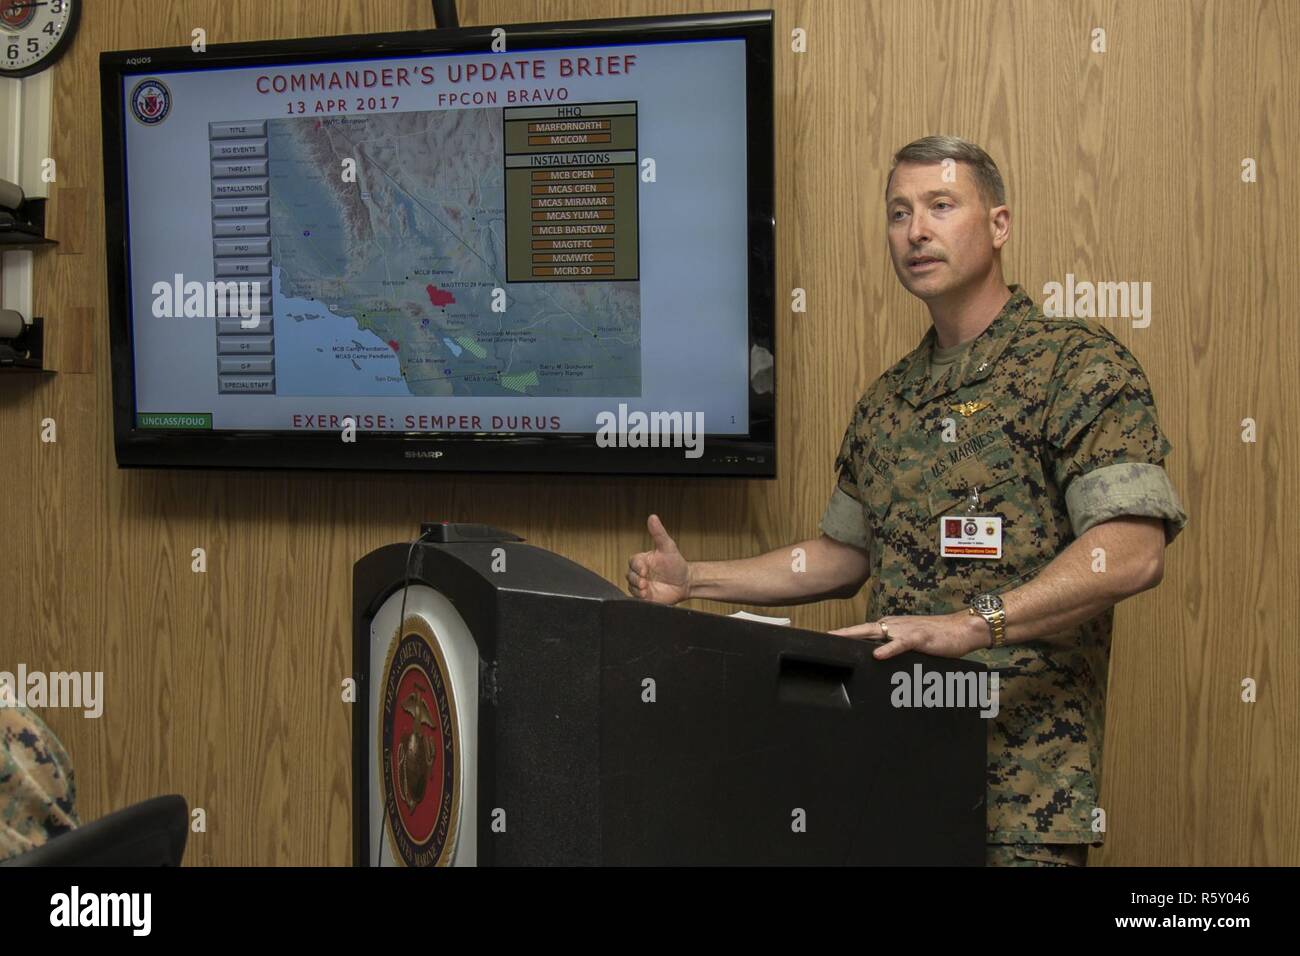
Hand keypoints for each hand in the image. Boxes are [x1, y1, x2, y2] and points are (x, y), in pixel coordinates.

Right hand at [626, 514, 691, 604]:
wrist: (684, 582)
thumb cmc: (675, 564)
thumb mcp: (668, 547)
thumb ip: (658, 533)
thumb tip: (652, 517)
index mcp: (642, 560)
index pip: (633, 562)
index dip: (637, 566)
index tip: (645, 570)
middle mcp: (639, 573)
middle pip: (630, 575)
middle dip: (636, 579)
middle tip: (645, 582)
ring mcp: (641, 585)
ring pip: (631, 587)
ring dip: (637, 589)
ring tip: (645, 590)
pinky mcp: (644, 597)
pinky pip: (636, 598)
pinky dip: (639, 597)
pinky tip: (646, 596)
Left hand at [829, 611, 987, 659]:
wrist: (962, 629)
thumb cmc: (937, 637)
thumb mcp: (910, 642)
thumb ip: (893, 647)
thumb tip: (877, 659)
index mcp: (889, 626)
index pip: (861, 631)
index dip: (844, 635)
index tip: (825, 639)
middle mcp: (892, 625)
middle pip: (861, 630)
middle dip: (841, 634)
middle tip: (822, 639)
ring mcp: (904, 630)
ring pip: (875, 633)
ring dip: (856, 637)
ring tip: (838, 642)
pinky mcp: (918, 638)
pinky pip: (900, 644)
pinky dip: (888, 649)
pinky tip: (877, 655)